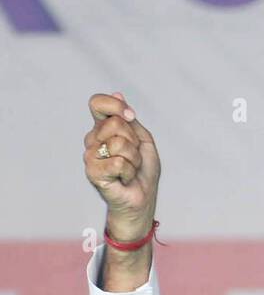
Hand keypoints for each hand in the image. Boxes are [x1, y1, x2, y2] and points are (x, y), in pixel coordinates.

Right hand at [83, 91, 160, 240]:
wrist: (141, 200)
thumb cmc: (142, 173)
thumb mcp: (143, 141)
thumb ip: (131, 120)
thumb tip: (118, 94)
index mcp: (102, 129)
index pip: (97, 103)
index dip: (115, 105)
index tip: (131, 116)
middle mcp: (93, 140)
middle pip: (115, 123)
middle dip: (133, 141)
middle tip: (133, 157)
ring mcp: (90, 156)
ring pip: (119, 144)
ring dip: (134, 159)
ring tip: (130, 170)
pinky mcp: (92, 172)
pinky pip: (119, 163)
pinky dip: (129, 172)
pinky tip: (124, 179)